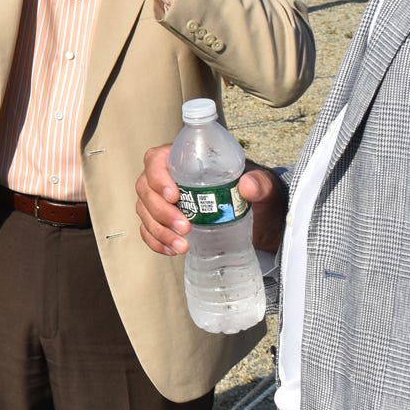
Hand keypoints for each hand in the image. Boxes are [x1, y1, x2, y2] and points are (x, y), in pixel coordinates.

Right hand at [137, 146, 288, 255]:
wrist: (260, 219)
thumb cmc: (257, 196)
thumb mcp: (264, 186)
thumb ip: (259, 182)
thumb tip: (247, 186)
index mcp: (185, 160)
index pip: (157, 160)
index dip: (158, 176)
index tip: (173, 196)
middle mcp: (169, 178)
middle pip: (146, 188)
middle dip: (160, 211)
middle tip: (184, 227)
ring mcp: (164, 200)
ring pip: (145, 210)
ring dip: (158, 230)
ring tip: (181, 245)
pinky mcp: (165, 221)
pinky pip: (148, 229)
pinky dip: (156, 241)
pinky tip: (171, 250)